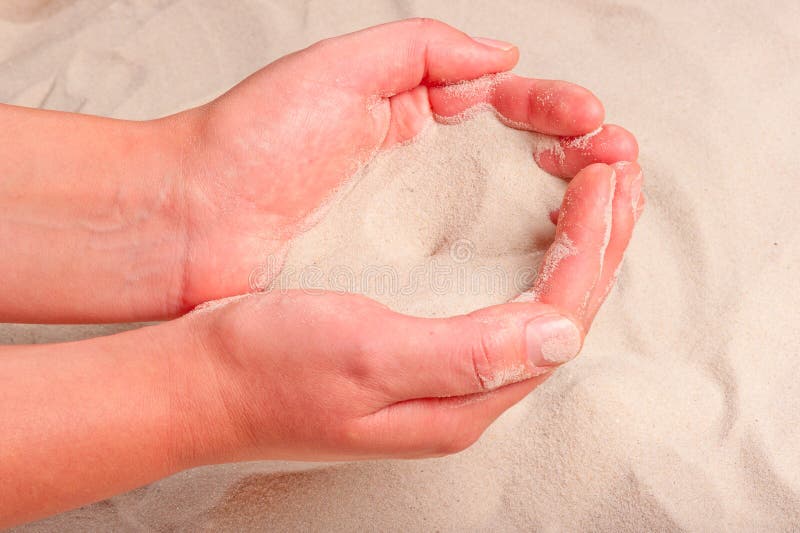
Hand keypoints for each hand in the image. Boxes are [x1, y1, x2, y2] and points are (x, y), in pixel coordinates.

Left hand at [173, 18, 637, 309]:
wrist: (187, 223)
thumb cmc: (248, 145)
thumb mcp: (338, 71)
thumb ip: (420, 50)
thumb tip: (503, 59)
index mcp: (410, 115)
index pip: (503, 107)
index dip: (554, 112)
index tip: (591, 125)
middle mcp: (419, 170)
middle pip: (518, 160)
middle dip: (577, 155)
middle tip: (617, 162)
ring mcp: (411, 225)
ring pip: (505, 213)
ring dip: (562, 208)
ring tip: (606, 201)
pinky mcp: (398, 274)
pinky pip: (471, 264)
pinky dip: (516, 258)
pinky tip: (550, 257)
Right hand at [180, 161, 642, 462]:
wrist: (200, 383)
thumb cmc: (266, 370)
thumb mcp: (365, 356)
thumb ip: (466, 354)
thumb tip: (559, 335)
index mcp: (460, 400)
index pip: (557, 318)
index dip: (590, 247)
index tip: (603, 181)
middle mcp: (462, 392)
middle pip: (559, 313)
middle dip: (597, 239)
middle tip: (617, 170)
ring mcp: (441, 374)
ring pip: (534, 304)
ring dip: (570, 244)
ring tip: (592, 189)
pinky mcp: (419, 351)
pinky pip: (499, 301)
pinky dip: (528, 255)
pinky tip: (531, 232)